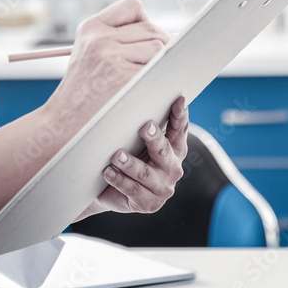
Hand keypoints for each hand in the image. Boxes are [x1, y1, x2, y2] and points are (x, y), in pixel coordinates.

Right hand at [47, 0, 169, 123]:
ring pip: (159, 47)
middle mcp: (100, 38)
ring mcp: (112, 57)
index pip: (133, 6)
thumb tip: (166, 34)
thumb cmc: (83, 91)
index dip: (144, 21)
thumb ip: (118, 37)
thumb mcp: (89, 52)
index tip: (142, 39)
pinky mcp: (125, 78)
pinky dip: (161, 78)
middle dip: (159, 45)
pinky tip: (150, 88)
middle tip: (152, 65)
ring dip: (160, 63)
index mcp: (91, 27)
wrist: (64, 123)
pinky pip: (159, 69)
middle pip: (151, 28)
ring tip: (145, 78)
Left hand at [77, 96, 189, 218]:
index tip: (179, 100)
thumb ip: (143, 121)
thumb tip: (135, 84)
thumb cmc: (125, 156)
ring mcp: (162, 188)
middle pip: (164, 150)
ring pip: (145, 173)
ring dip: (130, 163)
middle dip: (154, 138)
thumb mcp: (135, 139)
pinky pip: (132, 190)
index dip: (180, 115)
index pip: (179, 129)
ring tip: (116, 155)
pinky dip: (119, 180)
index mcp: (174, 148)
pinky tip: (107, 171)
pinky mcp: (148, 204)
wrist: (108, 190)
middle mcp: (172, 168)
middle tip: (144, 126)